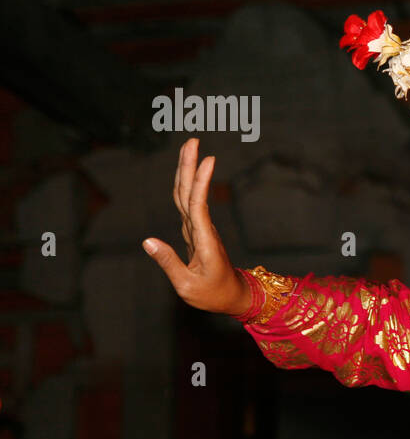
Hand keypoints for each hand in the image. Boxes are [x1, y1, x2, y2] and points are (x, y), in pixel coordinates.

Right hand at [142, 138, 249, 315]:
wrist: (232, 297)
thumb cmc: (212, 294)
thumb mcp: (187, 286)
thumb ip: (168, 262)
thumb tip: (147, 241)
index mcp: (203, 240)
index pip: (198, 206)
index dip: (200, 182)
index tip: (207, 158)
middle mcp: (202, 230)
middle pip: (192, 193)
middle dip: (191, 166)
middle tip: (192, 141)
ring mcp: (199, 229)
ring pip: (190, 195)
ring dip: (189, 171)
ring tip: (190, 148)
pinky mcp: (196, 232)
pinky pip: (188, 204)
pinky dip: (186, 186)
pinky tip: (185, 174)